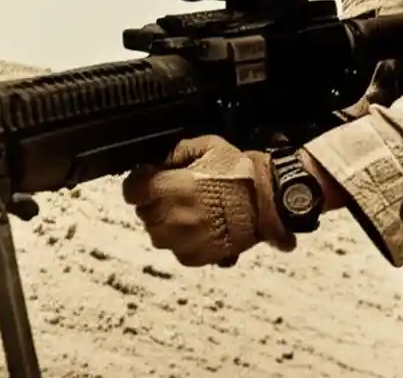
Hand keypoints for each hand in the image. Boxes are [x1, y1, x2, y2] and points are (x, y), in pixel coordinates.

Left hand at [122, 135, 294, 266]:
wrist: (271, 200)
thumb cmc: (240, 171)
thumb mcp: (208, 146)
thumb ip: (177, 152)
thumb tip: (159, 163)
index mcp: (171, 189)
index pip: (131, 191)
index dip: (139, 182)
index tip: (150, 177)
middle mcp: (173, 218)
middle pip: (143, 213)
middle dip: (154, 201)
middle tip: (176, 191)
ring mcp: (184, 241)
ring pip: (157, 234)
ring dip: (166, 222)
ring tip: (189, 210)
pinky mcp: (198, 257)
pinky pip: (177, 250)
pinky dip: (183, 240)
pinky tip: (199, 226)